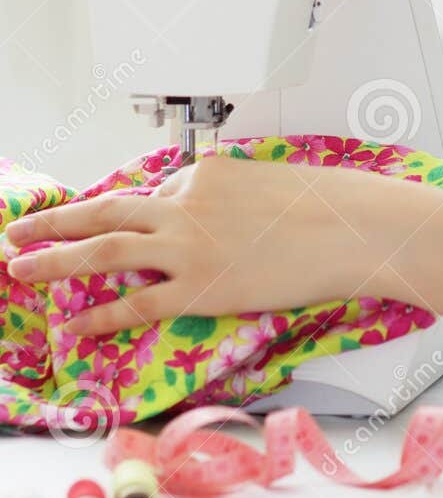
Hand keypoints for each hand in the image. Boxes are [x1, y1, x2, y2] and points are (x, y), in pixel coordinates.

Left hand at [4, 155, 378, 338]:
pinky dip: (101, 315)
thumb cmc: (328, 205)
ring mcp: (189, 247)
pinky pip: (137, 303)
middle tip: (20, 230)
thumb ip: (233, 194)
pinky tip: (77, 324)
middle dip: (56, 222)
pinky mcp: (200, 289)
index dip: (134, 215)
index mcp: (205, 173)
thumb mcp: (271, 181)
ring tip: (21, 267)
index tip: (109, 222)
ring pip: (105, 251)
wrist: (354, 228)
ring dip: (56, 259)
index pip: (155, 193)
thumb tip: (224, 215)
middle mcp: (186, 204)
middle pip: (105, 212)